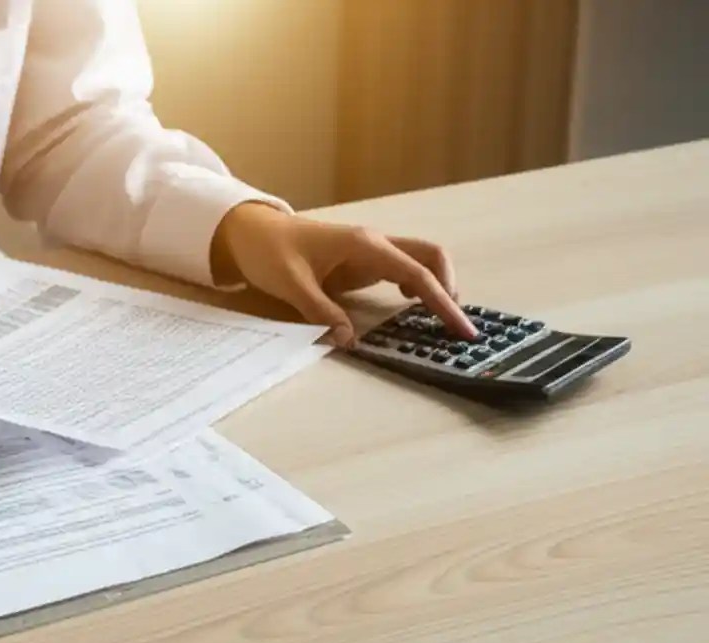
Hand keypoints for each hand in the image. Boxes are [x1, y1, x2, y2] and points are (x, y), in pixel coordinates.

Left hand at [213, 203, 476, 346]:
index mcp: (364, 245)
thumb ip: (320, 310)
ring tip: (437, 321)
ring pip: (419, 261)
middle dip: (448, 288)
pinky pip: (401, 270)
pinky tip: (408, 305)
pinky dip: (415, 286)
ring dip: (435, 286)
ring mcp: (370, 251)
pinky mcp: (361, 262)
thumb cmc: (268, 251)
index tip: (463, 329)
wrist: (250, 231)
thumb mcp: (290, 283)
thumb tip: (349, 339)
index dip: (443, 302)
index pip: (417, 273)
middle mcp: (374, 244)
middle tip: (453, 327)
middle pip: (431, 257)